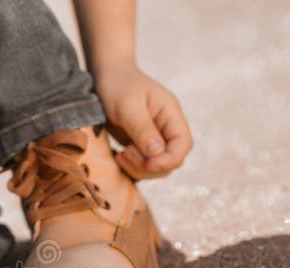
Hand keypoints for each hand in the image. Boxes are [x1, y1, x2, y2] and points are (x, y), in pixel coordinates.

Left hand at [95, 61, 192, 178]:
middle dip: (149, 166)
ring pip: (158, 167)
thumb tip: (156, 153)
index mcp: (170, 115)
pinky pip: (143, 165)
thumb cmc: (117, 86)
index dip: (169, 159)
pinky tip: (118, 156)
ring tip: (120, 155)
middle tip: (125, 154)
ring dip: (139, 169)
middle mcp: (167, 128)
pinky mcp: (141, 145)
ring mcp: (155, 138)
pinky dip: (132, 167)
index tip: (148, 163)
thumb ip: (143, 129)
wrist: (107, 76)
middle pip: (172, 160)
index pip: (183, 144)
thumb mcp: (128, 106)